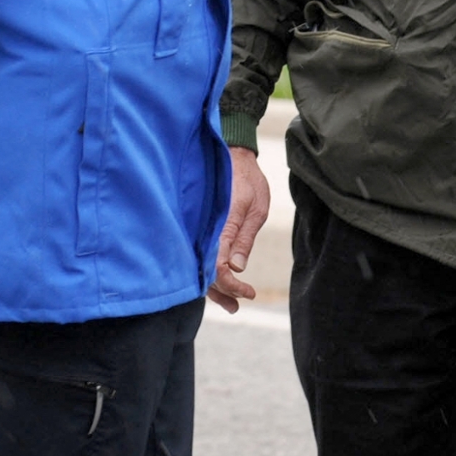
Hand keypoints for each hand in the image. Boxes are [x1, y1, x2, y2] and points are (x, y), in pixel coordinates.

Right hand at [209, 147, 270, 313]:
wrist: (231, 151)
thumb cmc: (247, 178)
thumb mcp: (255, 208)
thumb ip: (243, 238)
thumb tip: (235, 267)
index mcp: (219, 225)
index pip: (217, 266)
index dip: (231, 284)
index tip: (248, 292)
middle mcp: (205, 228)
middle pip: (205, 270)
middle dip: (222, 291)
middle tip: (239, 304)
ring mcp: (200, 227)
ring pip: (199, 264)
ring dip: (214, 286)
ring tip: (231, 303)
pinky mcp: (201, 225)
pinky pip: (200, 252)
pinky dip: (208, 270)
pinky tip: (219, 280)